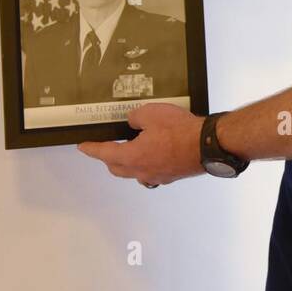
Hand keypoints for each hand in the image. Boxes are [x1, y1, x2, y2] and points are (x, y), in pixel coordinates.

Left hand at [77, 103, 204, 186]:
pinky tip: (153, 154)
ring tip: (131, 149)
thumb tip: (133, 122)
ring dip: (128, 163)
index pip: (104, 153)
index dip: (92, 149)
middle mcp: (142, 171)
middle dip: (108, 158)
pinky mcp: (171, 176)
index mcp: (132, 157)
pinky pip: (151, 173)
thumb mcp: (151, 113)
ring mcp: (157, 176)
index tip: (84, 147)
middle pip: (117, 168)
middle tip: (106, 148)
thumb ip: (135, 118)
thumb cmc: (181, 132)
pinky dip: (146, 164)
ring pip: (135, 173)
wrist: (207, 145)